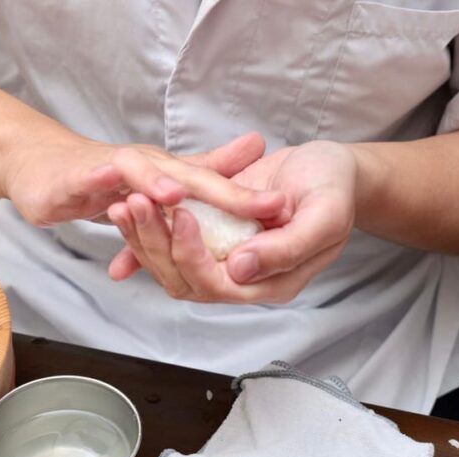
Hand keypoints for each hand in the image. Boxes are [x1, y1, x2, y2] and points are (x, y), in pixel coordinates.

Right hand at [3, 132, 284, 226]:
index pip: (214, 188)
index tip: (282, 208)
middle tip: (260, 205)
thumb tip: (256, 146)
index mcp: (171, 173)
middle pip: (188, 179)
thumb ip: (209, 168)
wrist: (47, 169)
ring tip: (178, 197)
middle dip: (224, 193)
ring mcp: (111, 170)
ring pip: (138, 176)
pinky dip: (97, 180)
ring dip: (157, 184)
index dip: (247, 198)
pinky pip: (88, 180)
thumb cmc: (110, 177)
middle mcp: (148, 167)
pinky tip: (109, 185)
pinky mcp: (75, 179)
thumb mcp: (166, 176)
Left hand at [108, 140, 356, 303]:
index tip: (181, 214)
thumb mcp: (325, 213)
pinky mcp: (213, 238)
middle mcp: (245, 278)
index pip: (220, 286)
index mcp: (274, 281)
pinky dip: (145, 235)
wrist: (329, 169)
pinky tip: (125, 215)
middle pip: (187, 281)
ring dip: (144, 239)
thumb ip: (288, 247)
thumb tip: (241, 269)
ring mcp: (226, 259)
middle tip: (136, 202)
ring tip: (125, 203)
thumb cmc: (334, 187)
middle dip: (156, 245)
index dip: (193, 256)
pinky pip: (172, 247)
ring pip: (173, 267)